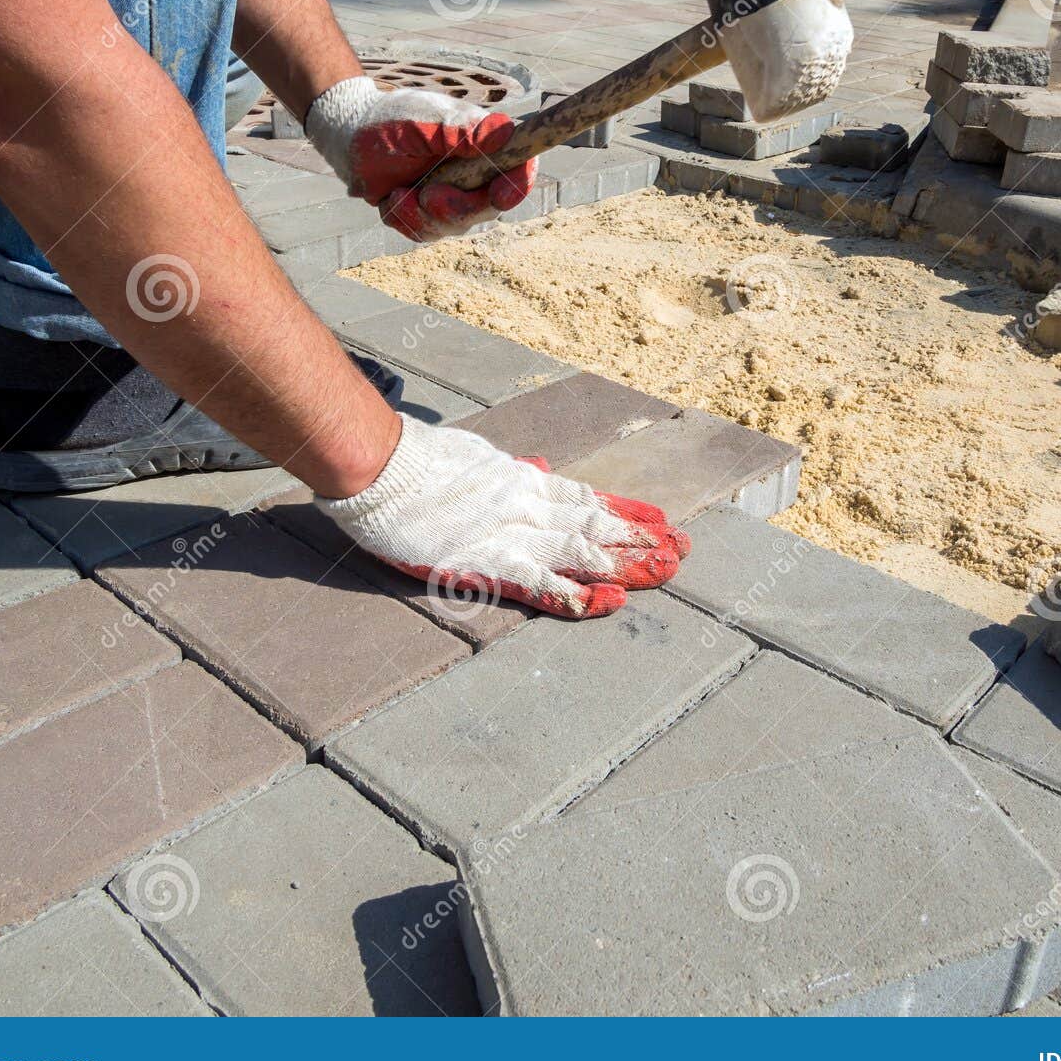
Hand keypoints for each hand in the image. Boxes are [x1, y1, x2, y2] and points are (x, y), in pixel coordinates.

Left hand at [305, 75, 535, 241]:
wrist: (351, 138)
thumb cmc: (389, 121)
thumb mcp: (424, 121)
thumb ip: (462, 131)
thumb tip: (505, 133)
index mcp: (483, 146)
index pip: (518, 169)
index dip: (518, 185)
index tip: (501, 195)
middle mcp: (475, 176)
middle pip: (488, 208)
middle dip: (457, 207)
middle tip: (428, 194)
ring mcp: (454, 199)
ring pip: (455, 225)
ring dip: (423, 214)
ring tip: (399, 191)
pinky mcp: (429, 216)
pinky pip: (425, 233)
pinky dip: (404, 219)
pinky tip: (393, 197)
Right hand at [314, 415, 689, 619]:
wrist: (376, 464)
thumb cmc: (413, 462)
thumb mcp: (473, 457)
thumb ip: (508, 470)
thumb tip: (537, 467)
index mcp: (520, 484)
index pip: (585, 498)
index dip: (626, 511)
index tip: (662, 520)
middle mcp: (524, 506)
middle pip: (594, 524)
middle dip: (640, 539)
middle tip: (683, 549)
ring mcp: (507, 534)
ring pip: (580, 550)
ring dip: (624, 563)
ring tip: (665, 570)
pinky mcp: (484, 560)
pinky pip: (537, 583)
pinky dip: (573, 594)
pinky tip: (606, 603)